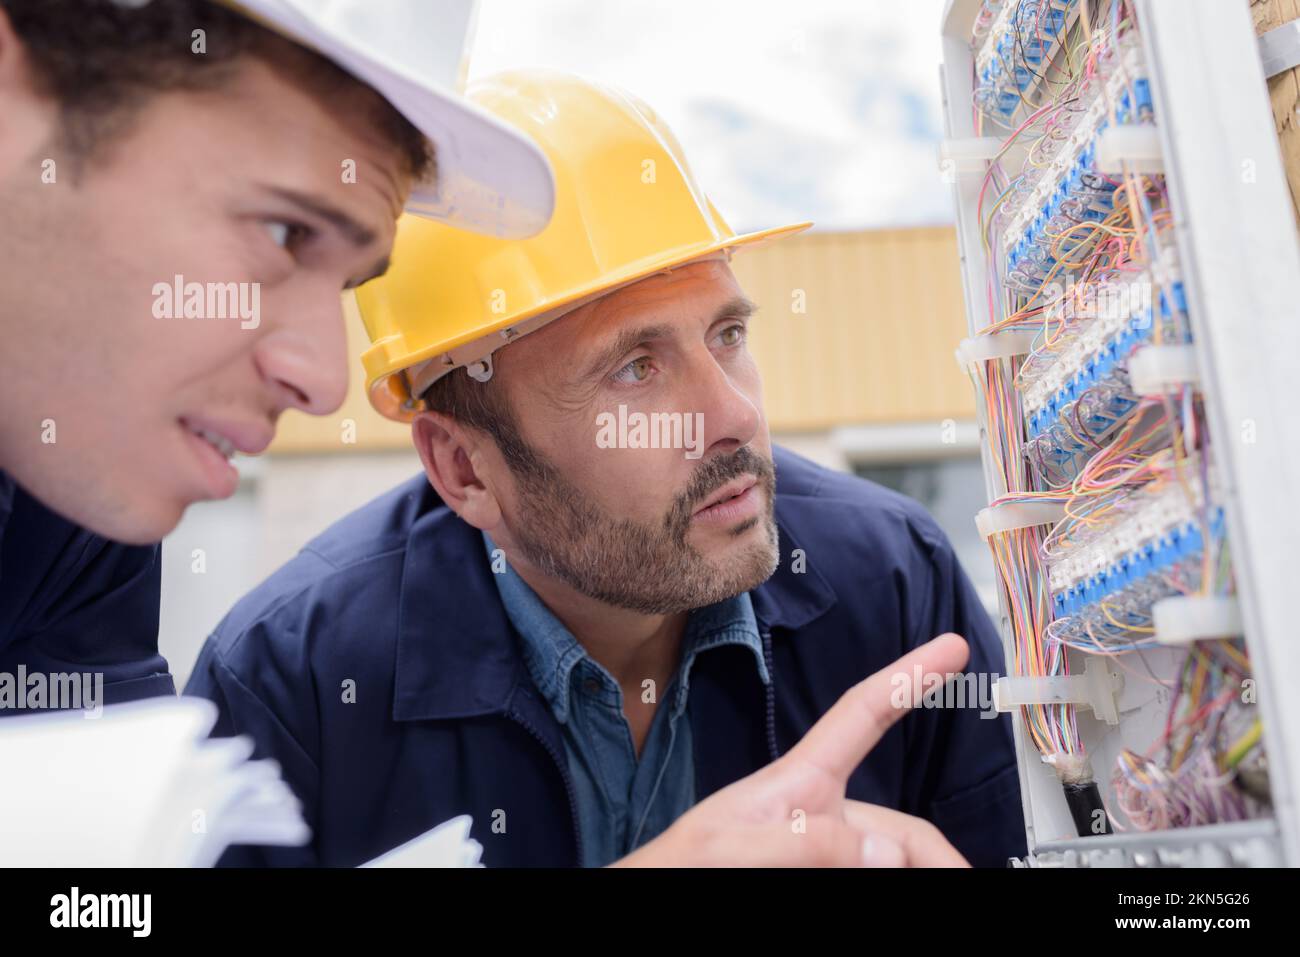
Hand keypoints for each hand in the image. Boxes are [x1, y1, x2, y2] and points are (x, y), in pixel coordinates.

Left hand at [613, 634, 972, 866]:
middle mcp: (817, 811)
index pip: (862, 713)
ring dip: (919, 871)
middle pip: (902, 825)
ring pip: (892, 860)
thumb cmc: (677, 867)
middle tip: (965, 880)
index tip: (951, 647)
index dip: (907, 675)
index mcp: (799, 781)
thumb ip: (805, 841)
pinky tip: (902, 893)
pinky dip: (896, 883)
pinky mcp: (820, 875)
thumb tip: (884, 852)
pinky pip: (873, 875)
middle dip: (939, 853)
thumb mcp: (733, 846)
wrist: (658, 895)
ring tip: (940, 883)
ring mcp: (821, 848)